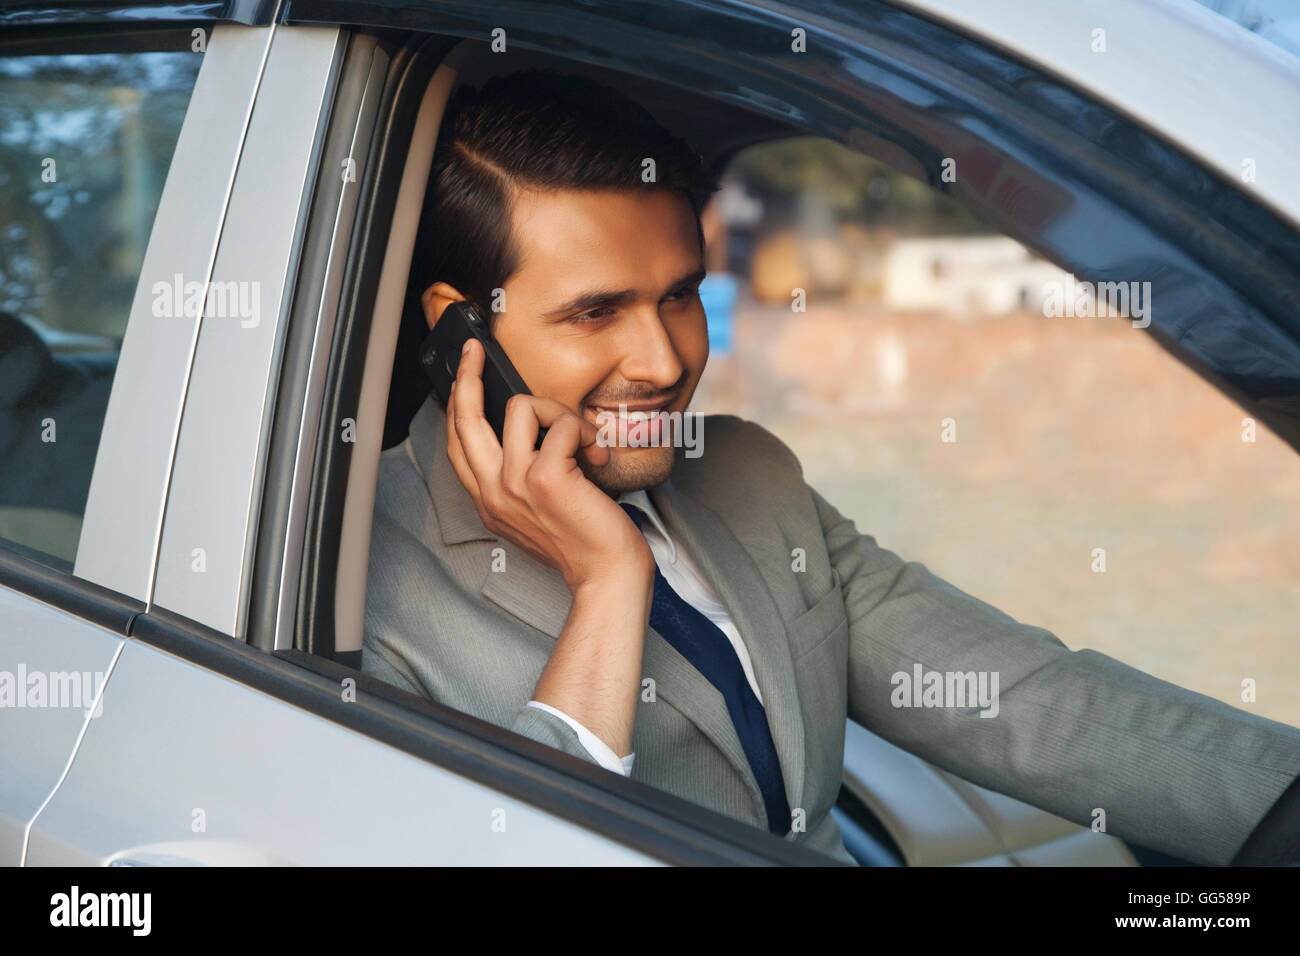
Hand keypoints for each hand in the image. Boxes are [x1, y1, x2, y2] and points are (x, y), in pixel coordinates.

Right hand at [445, 339, 653, 592]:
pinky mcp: (545, 477)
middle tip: (476, 349)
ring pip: (522, 408)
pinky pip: (563, 425)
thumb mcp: (537, 510)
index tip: (464, 373)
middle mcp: (494, 492)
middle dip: (469, 375)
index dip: (456, 403)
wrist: (606, 574)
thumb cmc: (584, 542)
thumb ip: (522, 476)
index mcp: (489, 500)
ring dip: (561, 414)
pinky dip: (586, 434)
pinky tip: (597, 457)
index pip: (458, 442)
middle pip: (465, 419)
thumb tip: (530, 430)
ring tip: (583, 442)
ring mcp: (516, 483)